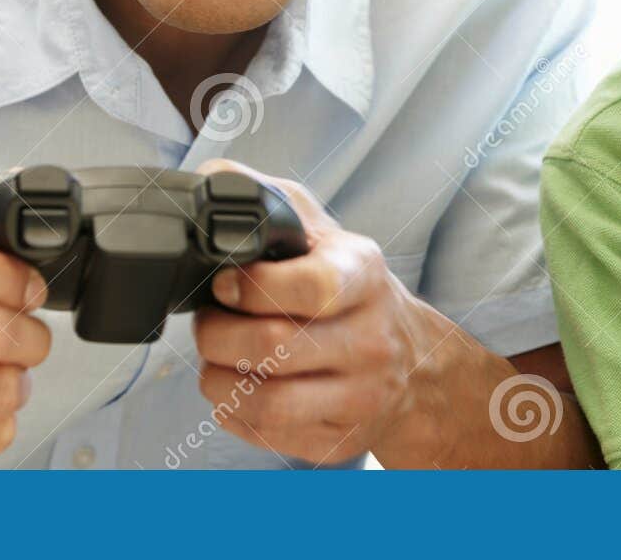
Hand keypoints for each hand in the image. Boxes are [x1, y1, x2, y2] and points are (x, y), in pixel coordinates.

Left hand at [190, 158, 423, 463]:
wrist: (412, 360)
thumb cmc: (349, 288)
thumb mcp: (320, 231)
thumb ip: (266, 200)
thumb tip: (208, 180)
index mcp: (363, 275)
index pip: (313, 286)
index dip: (253, 287)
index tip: (224, 283)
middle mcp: (371, 339)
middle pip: (273, 346)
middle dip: (217, 334)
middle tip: (209, 322)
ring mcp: (360, 395)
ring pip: (268, 401)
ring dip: (217, 380)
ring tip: (215, 360)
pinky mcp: (341, 439)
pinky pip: (270, 436)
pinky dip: (235, 414)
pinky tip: (235, 390)